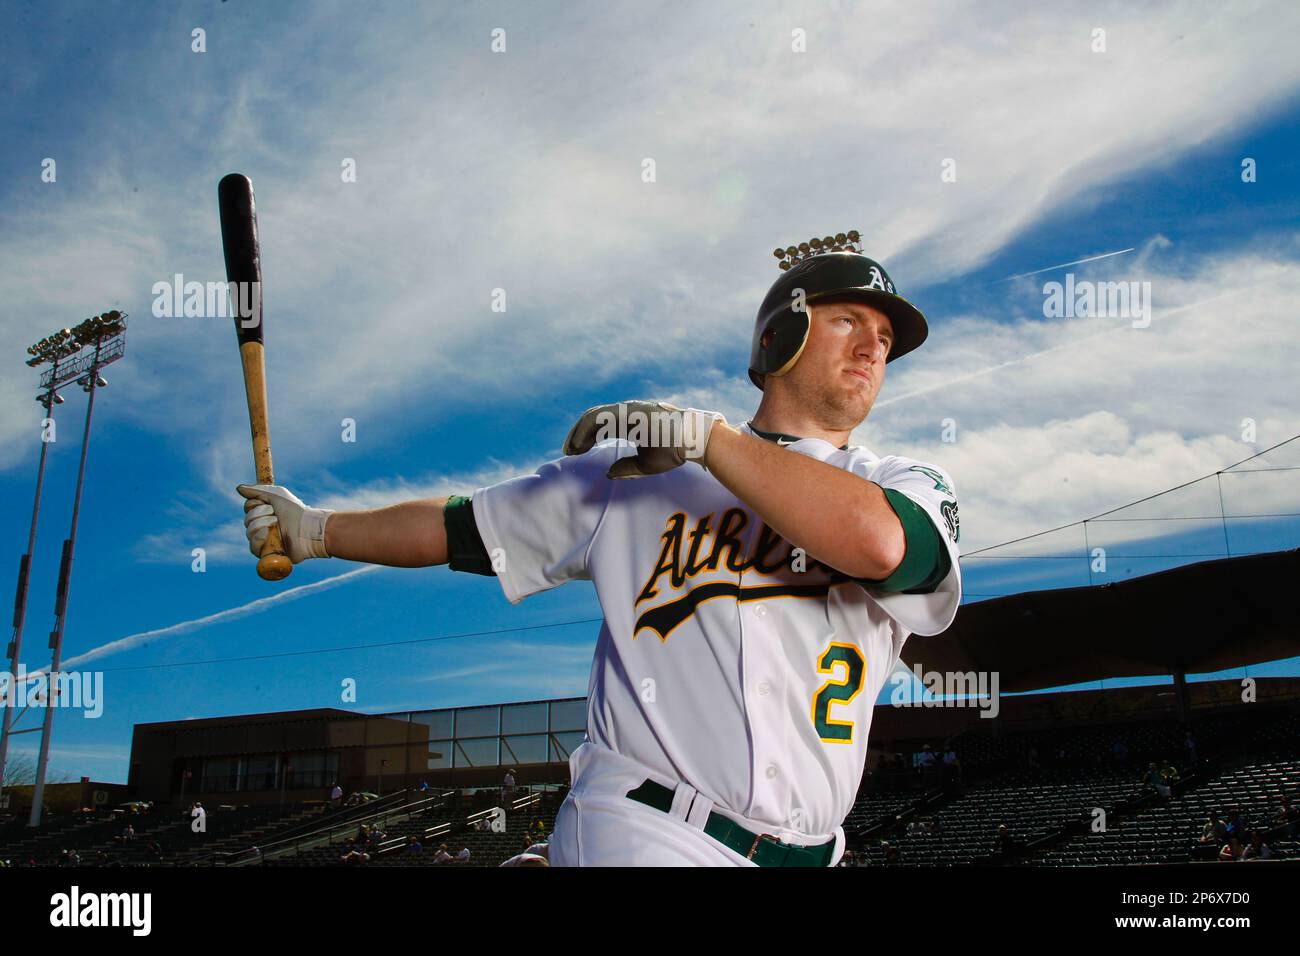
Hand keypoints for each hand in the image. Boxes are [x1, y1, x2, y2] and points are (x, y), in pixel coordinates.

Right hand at [237, 483, 333, 563]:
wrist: (307, 526)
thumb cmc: (295, 510)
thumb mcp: (277, 494)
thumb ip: (257, 491)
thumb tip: (239, 488)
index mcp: (265, 513)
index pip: (248, 509)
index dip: (253, 505)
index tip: (267, 503)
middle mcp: (264, 526)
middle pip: (247, 520)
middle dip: (259, 514)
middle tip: (275, 514)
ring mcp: (266, 541)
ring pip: (249, 533)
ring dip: (260, 524)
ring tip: (276, 523)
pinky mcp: (269, 553)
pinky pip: (253, 547)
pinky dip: (258, 539)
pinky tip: (266, 533)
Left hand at [562, 400, 725, 477]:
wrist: (691, 440)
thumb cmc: (673, 450)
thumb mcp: (645, 463)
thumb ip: (626, 468)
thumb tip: (608, 474)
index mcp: (630, 422)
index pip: (601, 425)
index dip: (586, 438)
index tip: (576, 452)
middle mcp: (626, 413)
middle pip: (593, 418)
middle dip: (578, 434)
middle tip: (568, 451)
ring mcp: (626, 410)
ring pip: (592, 416)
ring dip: (578, 432)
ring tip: (571, 450)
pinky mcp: (626, 411)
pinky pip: (599, 418)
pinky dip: (585, 430)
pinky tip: (579, 444)